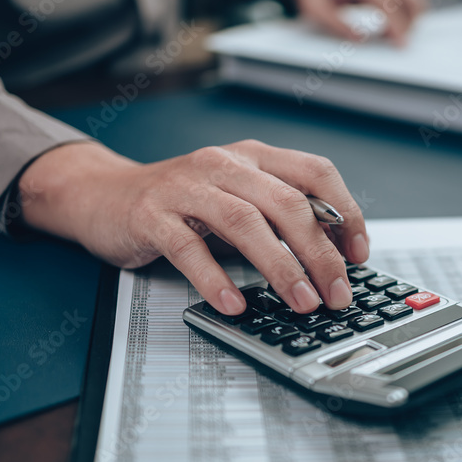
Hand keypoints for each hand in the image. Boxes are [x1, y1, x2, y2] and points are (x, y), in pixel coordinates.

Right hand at [18, 140, 368, 315]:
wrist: (103, 195)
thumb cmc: (180, 203)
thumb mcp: (237, 198)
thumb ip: (280, 217)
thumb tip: (334, 256)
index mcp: (254, 157)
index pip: (316, 172)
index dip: (345, 212)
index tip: (359, 255)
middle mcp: (224, 163)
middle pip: (287, 203)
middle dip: (319, 253)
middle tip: (336, 293)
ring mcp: (186, 186)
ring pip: (245, 222)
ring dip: (279, 267)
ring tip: (300, 302)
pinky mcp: (151, 214)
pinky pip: (188, 247)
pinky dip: (215, 278)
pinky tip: (234, 304)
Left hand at [274, 0, 426, 45]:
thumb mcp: (316, 11)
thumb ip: (338, 26)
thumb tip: (361, 39)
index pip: (386, 5)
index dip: (396, 27)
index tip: (402, 44)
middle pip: (404, 1)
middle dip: (406, 26)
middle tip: (399, 45)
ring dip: (411, 17)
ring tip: (398, 36)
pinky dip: (408, 10)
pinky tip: (396, 25)